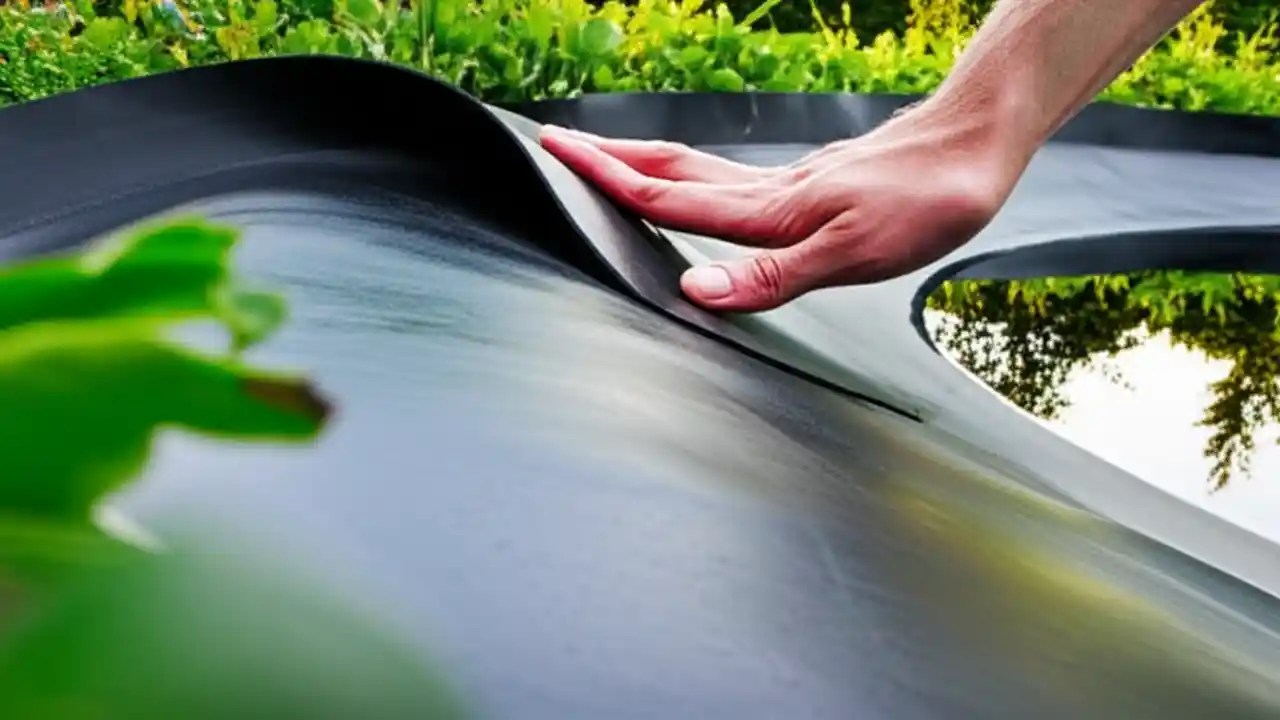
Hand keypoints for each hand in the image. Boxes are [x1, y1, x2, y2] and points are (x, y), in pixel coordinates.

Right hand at [538, 104, 1026, 312]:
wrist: (974, 148)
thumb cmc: (924, 203)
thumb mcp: (852, 254)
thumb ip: (770, 276)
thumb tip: (693, 289)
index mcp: (767, 211)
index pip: (667, 195)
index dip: (607, 179)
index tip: (554, 152)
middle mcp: (767, 192)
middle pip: (669, 169)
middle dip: (608, 159)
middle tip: (555, 144)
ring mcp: (787, 184)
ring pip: (696, 169)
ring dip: (642, 164)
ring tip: (604, 161)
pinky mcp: (809, 184)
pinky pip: (727, 177)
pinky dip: (687, 175)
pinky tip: (694, 185)